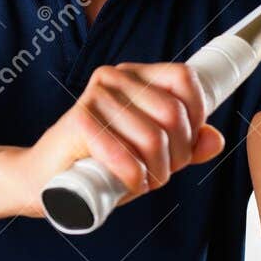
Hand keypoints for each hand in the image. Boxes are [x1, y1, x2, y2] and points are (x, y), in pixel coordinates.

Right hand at [13, 62, 223, 216]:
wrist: (44, 178)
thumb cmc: (100, 163)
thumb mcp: (151, 153)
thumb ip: (186, 145)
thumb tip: (216, 139)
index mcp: (135, 75)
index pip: (185, 79)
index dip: (197, 115)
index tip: (186, 145)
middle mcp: (116, 76)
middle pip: (174, 113)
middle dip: (178, 156)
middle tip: (160, 174)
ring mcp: (96, 95)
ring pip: (154, 137)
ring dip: (157, 172)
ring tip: (142, 181)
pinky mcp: (79, 120)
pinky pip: (124, 153)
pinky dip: (134, 177)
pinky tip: (130, 185)